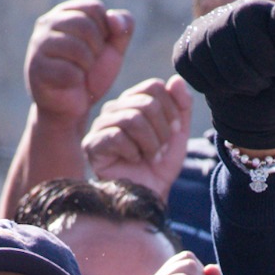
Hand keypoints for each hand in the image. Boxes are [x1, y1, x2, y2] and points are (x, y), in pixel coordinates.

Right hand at [24, 0, 133, 126]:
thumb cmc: (91, 74)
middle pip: (85, 25)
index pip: (93, 7)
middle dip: (97, 48)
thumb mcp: (113, 49)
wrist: (73, 106)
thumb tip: (113, 17)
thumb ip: (122, 28)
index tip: (99, 47)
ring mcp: (38, 45)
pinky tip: (72, 84)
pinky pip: (68, 71)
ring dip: (88, 65)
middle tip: (90, 63)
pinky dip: (77, 81)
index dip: (105, 29)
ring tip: (81, 72)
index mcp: (65, 12)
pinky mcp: (36, 69)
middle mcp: (47, 23)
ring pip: (77, 48)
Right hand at [84, 76, 194, 200]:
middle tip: (161, 149)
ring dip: (150, 143)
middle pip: (146, 103)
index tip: (175, 131)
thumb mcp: (178, 133)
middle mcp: (114, 109)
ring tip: (151, 157)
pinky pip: (117, 137)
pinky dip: (133, 152)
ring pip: (133, 119)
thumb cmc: (160, 164)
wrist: (149, 194)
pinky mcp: (92, 144)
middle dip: (162, 130)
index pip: (154, 87)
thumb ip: (182, 106)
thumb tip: (175, 80)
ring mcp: (100, 125)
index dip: (171, 109)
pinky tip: (133, 161)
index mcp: (133, 101)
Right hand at [173, 0, 274, 152]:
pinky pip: (185, 64)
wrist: (261, 107)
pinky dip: (206, 85)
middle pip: (219, 39)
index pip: (245, 20)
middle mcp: (225, 12)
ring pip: (199, 53)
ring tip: (246, 88)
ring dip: (226, 84)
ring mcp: (202, 30)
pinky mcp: (184, 49)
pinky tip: (225, 89)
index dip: (263, 54)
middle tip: (261, 85)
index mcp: (255, 8)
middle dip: (244, 75)